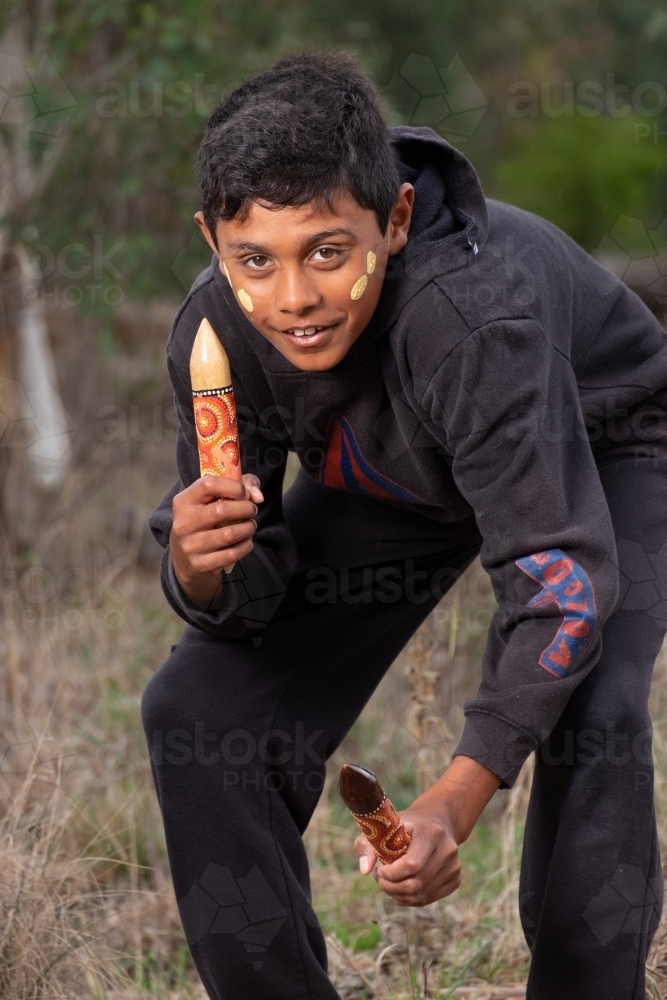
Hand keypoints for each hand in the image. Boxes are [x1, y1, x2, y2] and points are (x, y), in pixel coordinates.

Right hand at [170, 473, 263, 606]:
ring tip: (250, 526)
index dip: (233, 486)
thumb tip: (258, 496)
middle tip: (252, 510)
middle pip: (221, 510)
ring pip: (229, 534)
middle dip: (246, 509)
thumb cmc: (205, 519)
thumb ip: (242, 486)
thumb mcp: (214, 498)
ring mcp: (190, 545)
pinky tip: (247, 541)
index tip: (244, 493)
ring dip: (248, 528)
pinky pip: (232, 554)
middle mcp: (184, 523)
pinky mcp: (200, 563)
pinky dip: (246, 546)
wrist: (184, 556)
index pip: (208, 484)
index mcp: (184, 501)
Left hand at [353, 756, 500, 906]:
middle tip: (380, 879)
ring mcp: (454, 865)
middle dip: (391, 887)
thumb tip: (365, 871)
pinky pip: (429, 899)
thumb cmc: (404, 825)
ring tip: (389, 883)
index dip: (391, 874)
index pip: (412, 865)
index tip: (379, 870)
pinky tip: (402, 887)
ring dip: (399, 895)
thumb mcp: (383, 827)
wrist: (435, 820)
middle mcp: (447, 849)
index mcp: (431, 832)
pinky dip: (411, 899)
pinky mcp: (455, 878)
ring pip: (422, 896)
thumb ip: (367, 844)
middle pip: (416, 884)